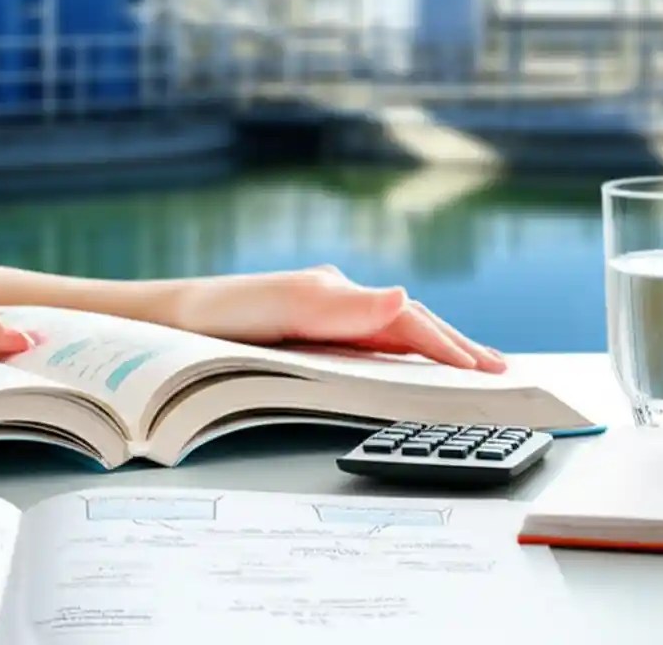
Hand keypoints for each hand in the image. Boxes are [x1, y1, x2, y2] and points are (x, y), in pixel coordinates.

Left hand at [170, 265, 505, 372]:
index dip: (448, 345)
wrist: (164, 322)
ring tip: (468, 363)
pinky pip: (366, 342)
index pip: (406, 320)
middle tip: (497, 369)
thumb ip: (341, 305)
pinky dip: (400, 352)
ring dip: (432, 347)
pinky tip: (407, 362)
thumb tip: (404, 296)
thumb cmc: (215, 318)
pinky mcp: (306, 329)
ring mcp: (321, 313)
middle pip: (407, 323)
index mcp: (334, 293)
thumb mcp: (280, 309)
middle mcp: (333, 299)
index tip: (486, 370)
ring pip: (390, 332)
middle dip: (453, 344)